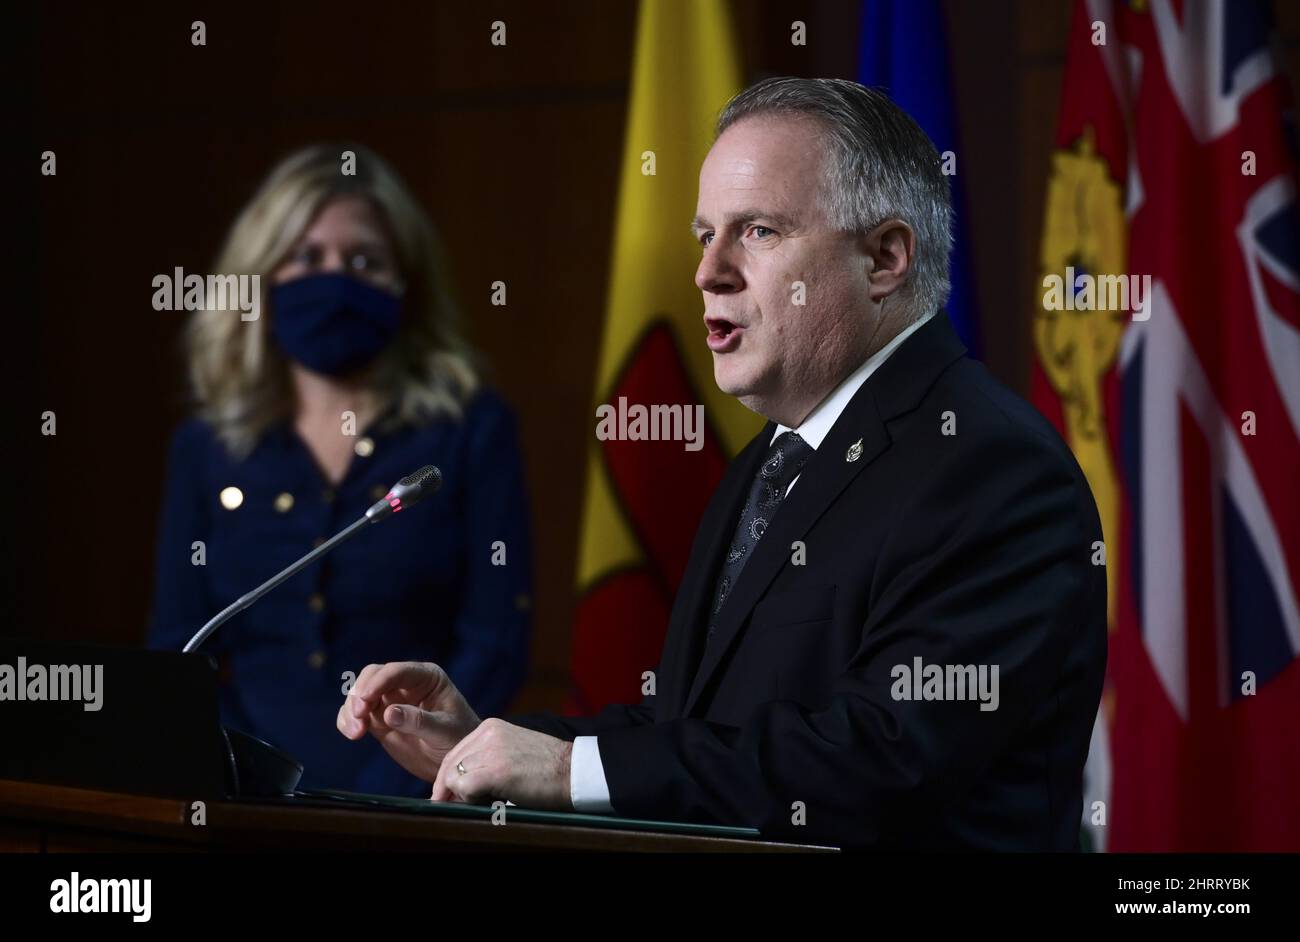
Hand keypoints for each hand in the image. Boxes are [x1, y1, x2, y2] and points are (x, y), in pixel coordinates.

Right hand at [337, 661, 480, 783]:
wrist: (457, 763)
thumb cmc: (459, 739)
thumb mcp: (445, 731)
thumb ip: (419, 721)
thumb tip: (389, 713)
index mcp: (426, 677)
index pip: (397, 671)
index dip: (378, 682)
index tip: (365, 699)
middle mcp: (405, 684)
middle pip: (372, 676)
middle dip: (360, 693)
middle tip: (358, 715)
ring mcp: (390, 701)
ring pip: (360, 694)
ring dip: (351, 709)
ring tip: (356, 732)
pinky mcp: (379, 720)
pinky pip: (356, 715)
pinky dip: (347, 721)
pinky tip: (352, 734)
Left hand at [432, 718, 573, 811]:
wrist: (575, 772)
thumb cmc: (548, 769)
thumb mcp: (513, 751)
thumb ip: (488, 758)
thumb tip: (459, 784)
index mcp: (491, 727)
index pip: (455, 753)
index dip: (447, 778)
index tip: (444, 796)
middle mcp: (488, 733)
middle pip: (449, 765)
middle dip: (446, 790)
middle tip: (448, 807)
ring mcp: (491, 750)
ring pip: (454, 777)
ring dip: (462, 796)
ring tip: (482, 803)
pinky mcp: (495, 770)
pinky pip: (463, 788)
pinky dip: (469, 800)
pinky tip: (488, 803)